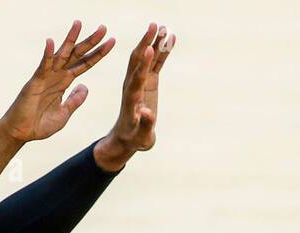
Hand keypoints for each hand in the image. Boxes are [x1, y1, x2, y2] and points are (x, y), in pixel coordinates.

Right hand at [0, 22, 114, 143]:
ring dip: (70, 39)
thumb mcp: (64, 113)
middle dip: (90, 42)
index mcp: (64, 82)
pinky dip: (47, 54)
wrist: (21, 133)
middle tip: (104, 28)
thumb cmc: (39, 124)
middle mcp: (57, 75)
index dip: (98, 54)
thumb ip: (75, 100)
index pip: (85, 64)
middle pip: (77, 55)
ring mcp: (46, 77)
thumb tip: (86, 87)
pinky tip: (51, 42)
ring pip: (61, 55)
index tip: (111, 42)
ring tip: (79, 24)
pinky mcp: (35, 82)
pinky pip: (42, 66)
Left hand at [93, 23, 174, 170]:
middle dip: (146, 43)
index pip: (136, 78)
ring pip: (146, 58)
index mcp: (131, 98)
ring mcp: (140, 82)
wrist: (128, 137)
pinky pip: (155, 64)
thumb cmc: (135, 138)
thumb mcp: (141, 136)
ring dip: (154, 42)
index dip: (142, 64)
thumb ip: (145, 124)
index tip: (148, 49)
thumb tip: (146, 112)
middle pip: (138, 60)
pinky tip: (171, 39)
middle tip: (155, 26)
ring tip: (164, 27)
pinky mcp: (147, 82)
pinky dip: (162, 52)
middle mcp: (133, 86)